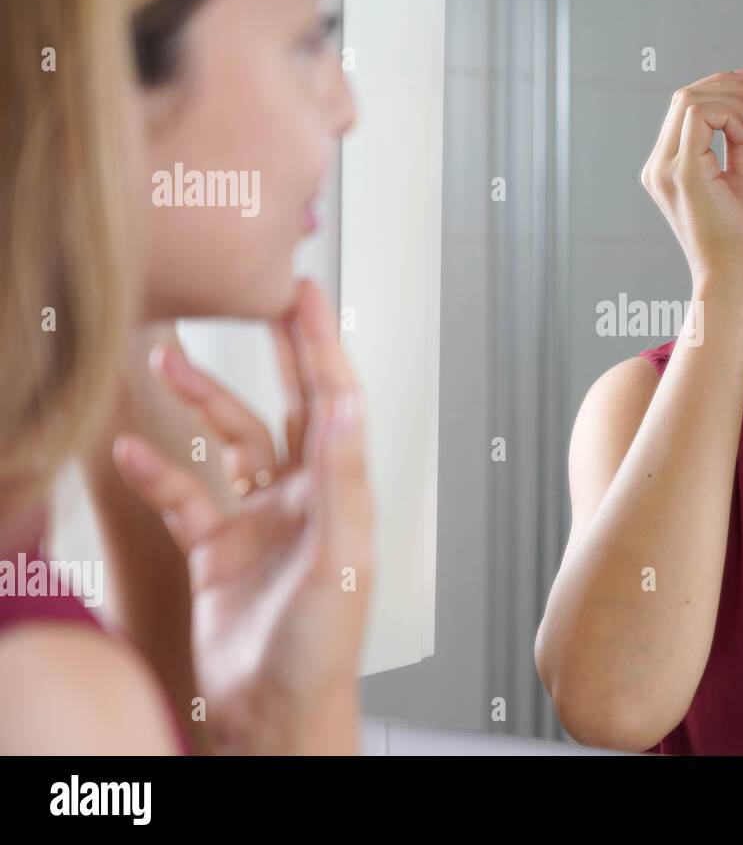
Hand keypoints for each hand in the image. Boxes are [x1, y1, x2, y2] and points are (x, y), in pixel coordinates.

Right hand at [111, 279, 373, 753]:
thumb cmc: (321, 647)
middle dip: (278, 351)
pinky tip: (130, 448)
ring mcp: (261, 518)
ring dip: (203, 401)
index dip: (319, 346)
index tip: (305, 294)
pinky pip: (186, 494)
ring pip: (233, 440)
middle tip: (259, 298)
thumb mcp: (339, 559)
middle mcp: (305, 496)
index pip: (333, 401)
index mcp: (341, 493)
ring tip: (166, 361)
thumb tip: (348, 405)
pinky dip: (158, 470)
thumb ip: (342, 481)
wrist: (276, 712)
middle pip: (291, 404)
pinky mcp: (220, 547)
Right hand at [640, 68, 742, 294]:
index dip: (720, 88)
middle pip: (684, 97)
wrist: (736, 275)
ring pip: (691, 100)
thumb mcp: (742, 177)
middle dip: (729, 86)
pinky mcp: (682, 172)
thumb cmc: (741, 237)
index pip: (684, 108)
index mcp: (668, 167)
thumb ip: (737, 143)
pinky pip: (701, 116)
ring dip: (734, 101)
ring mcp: (666, 169)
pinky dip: (732, 115)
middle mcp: (659, 166)